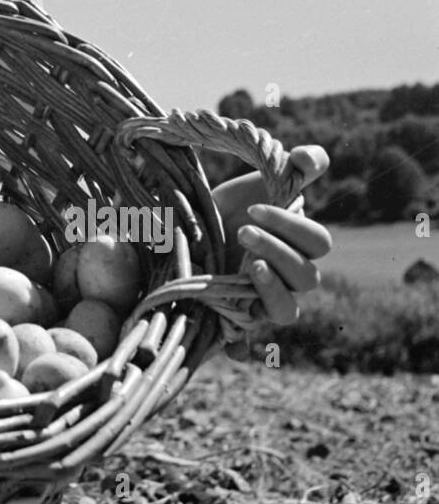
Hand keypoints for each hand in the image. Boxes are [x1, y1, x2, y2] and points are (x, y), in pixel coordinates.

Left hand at [211, 144, 330, 359]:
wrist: (186, 233)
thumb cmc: (229, 207)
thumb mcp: (256, 181)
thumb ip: (293, 166)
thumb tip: (309, 157)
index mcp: (297, 243)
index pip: (317, 242)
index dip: (291, 226)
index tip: (253, 208)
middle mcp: (287, 276)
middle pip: (306, 277)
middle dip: (277, 252)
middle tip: (243, 231)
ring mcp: (263, 300)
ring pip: (288, 310)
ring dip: (272, 290)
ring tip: (247, 267)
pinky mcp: (237, 318)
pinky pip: (246, 341)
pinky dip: (241, 346)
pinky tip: (232, 346)